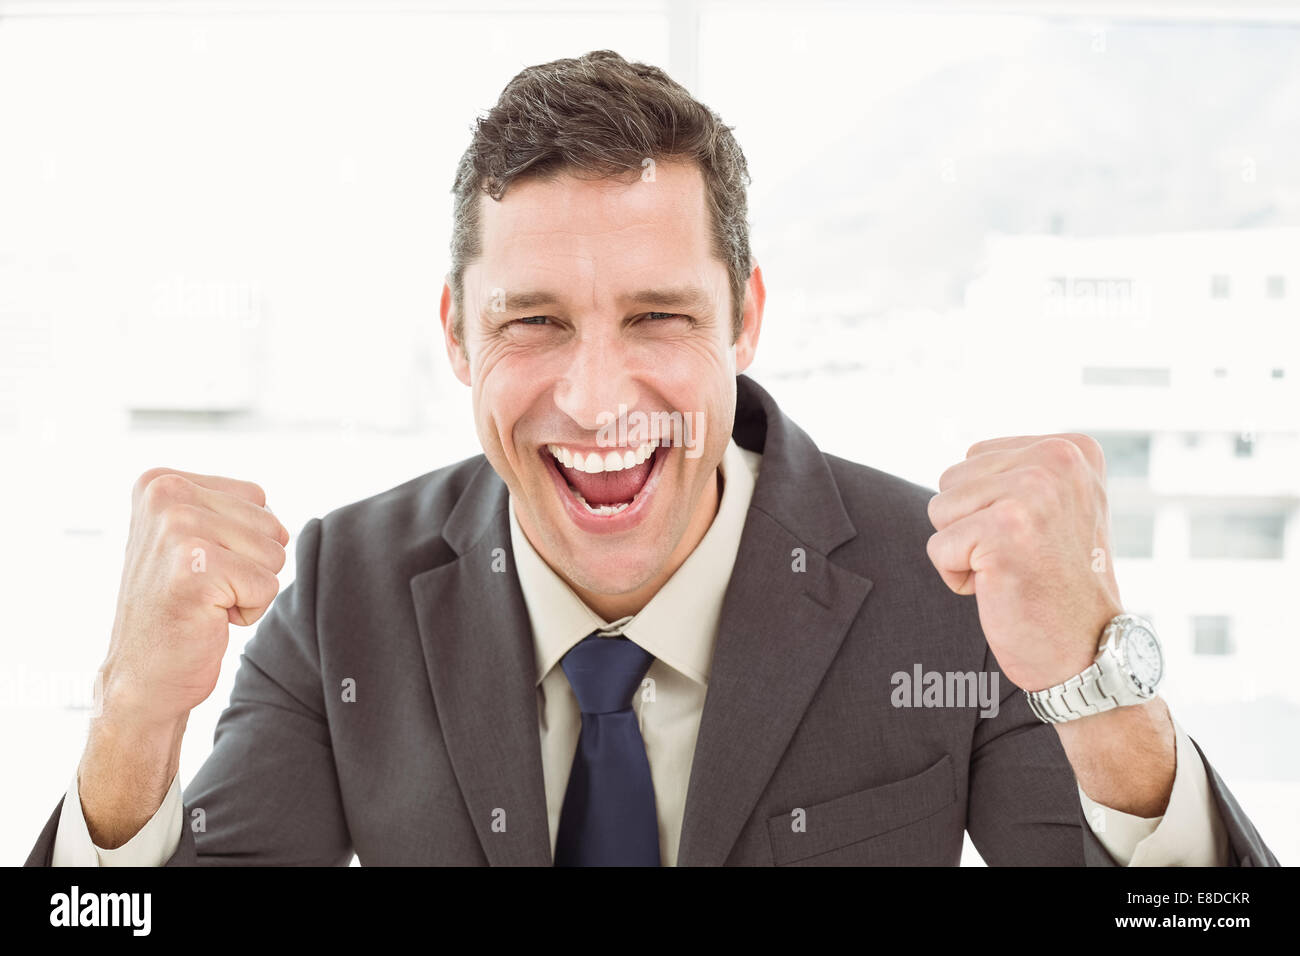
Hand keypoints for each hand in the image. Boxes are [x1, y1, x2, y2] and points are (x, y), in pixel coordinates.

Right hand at [98, 468, 289, 729]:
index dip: (243, 541)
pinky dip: (249, 610)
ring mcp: (177, 529)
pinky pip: (267, 584)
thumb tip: (283, 525)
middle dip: (251, 565)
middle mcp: (164, 495)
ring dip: (250, 588)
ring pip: (274, 554)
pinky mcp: (194, 567)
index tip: (198, 566)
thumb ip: (231, 512)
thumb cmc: (177, 610)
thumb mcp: (193, 539)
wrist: (143, 678)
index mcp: (161, 481)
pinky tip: (207, 618)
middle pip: (270, 524)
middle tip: (202, 590)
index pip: (257, 497)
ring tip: (204, 602)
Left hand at [925, 434, 1121, 692]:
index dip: (988, 507)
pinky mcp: (1005, 530)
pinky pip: (938, 547)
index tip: (1036, 537)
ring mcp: (1033, 492)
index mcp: (1072, 448)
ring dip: (964, 550)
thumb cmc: (1060, 584)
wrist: (1091, 651)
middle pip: (952, 480)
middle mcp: (1058, 459)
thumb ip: (1016, 473)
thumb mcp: (1056, 507)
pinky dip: (957, 578)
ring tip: (1014, 570)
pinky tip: (1002, 588)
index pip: (976, 458)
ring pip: (940, 510)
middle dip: (971, 526)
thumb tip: (961, 464)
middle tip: (1023, 558)